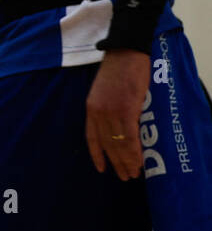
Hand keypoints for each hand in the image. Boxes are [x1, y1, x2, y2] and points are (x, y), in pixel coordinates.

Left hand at [85, 49, 151, 180]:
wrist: (125, 54)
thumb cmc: (117, 71)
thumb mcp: (103, 92)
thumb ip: (106, 109)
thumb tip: (117, 127)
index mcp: (90, 108)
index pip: (91, 137)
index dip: (97, 154)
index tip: (101, 169)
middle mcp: (98, 112)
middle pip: (106, 144)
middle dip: (116, 162)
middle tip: (125, 176)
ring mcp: (111, 112)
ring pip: (119, 144)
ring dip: (127, 161)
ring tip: (134, 174)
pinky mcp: (126, 110)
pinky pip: (130, 137)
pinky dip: (135, 152)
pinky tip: (139, 162)